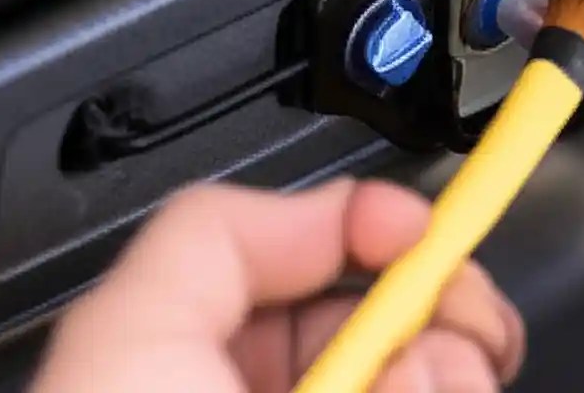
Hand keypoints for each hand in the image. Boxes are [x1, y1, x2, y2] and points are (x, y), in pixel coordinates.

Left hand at [31, 179, 524, 392]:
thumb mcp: (129, 346)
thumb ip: (216, 238)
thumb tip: (344, 209)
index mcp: (222, 365)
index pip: (325, 271)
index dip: (383, 236)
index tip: (422, 234)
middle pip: (411, 321)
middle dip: (444, 306)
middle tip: (450, 322)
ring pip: (450, 378)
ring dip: (454, 372)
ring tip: (422, 387)